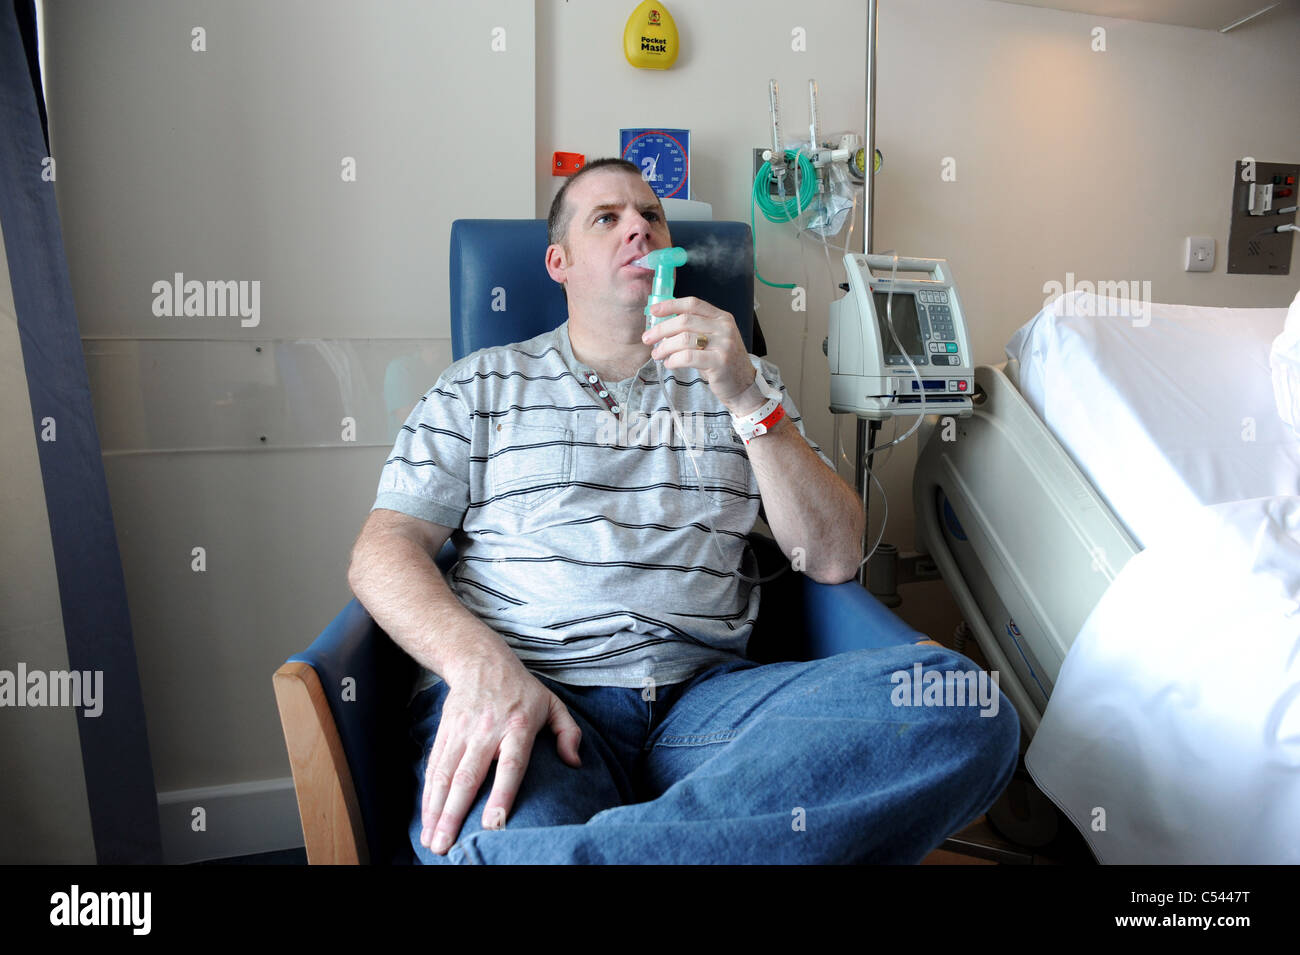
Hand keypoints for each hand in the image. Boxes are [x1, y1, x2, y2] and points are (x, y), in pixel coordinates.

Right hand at [420, 650, 581, 854]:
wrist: (479, 659)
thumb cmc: (521, 689)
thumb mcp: (552, 703)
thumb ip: (568, 732)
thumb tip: (575, 762)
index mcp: (518, 726)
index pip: (510, 765)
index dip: (501, 795)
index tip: (493, 823)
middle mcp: (486, 731)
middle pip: (468, 777)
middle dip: (454, 815)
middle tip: (446, 846)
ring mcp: (462, 732)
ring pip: (445, 776)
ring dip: (435, 811)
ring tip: (432, 840)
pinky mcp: (445, 732)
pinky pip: (434, 767)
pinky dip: (428, 795)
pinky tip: (426, 817)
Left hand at [642, 298, 763, 415]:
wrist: (743, 385)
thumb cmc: (722, 362)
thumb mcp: (714, 339)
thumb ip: (695, 329)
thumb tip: (663, 326)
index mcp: (722, 317)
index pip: (693, 304)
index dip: (670, 305)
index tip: (653, 310)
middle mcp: (725, 327)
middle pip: (684, 321)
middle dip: (661, 329)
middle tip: (647, 338)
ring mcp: (724, 344)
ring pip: (684, 339)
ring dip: (665, 347)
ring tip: (657, 354)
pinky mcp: (720, 362)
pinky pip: (688, 357)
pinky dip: (673, 360)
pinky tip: (669, 364)